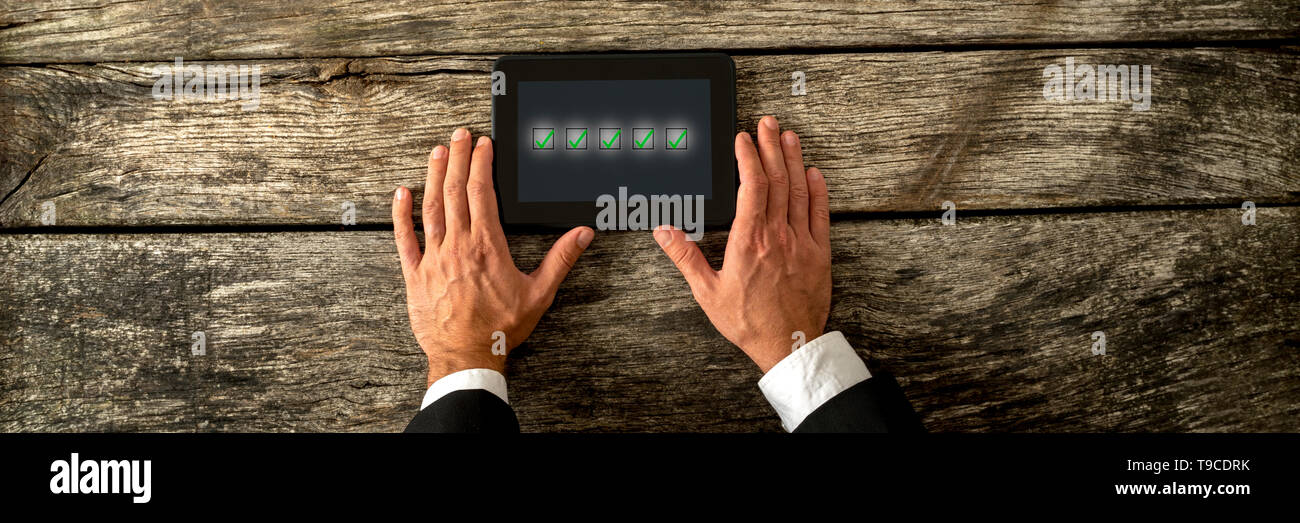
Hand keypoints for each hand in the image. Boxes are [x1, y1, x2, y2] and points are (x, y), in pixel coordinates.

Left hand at [393, 128, 594, 386]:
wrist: (467, 356)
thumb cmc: (500, 328)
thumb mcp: (539, 294)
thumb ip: (560, 260)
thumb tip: (582, 235)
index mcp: (487, 246)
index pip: (483, 193)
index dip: (482, 164)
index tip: (484, 145)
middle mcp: (458, 246)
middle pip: (456, 191)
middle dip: (458, 159)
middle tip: (460, 135)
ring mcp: (434, 258)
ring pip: (431, 207)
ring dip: (434, 176)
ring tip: (437, 152)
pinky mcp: (416, 274)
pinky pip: (405, 238)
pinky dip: (401, 214)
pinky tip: (401, 193)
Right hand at [654, 116, 830, 372]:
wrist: (787, 345)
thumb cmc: (749, 322)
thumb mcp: (707, 292)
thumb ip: (685, 257)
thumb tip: (665, 231)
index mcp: (749, 242)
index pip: (750, 187)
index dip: (748, 158)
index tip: (743, 139)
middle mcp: (777, 237)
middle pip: (775, 180)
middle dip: (770, 147)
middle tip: (767, 124)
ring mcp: (801, 243)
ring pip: (798, 191)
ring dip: (793, 160)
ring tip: (788, 137)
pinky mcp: (819, 254)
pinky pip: (820, 215)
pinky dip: (817, 191)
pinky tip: (813, 173)